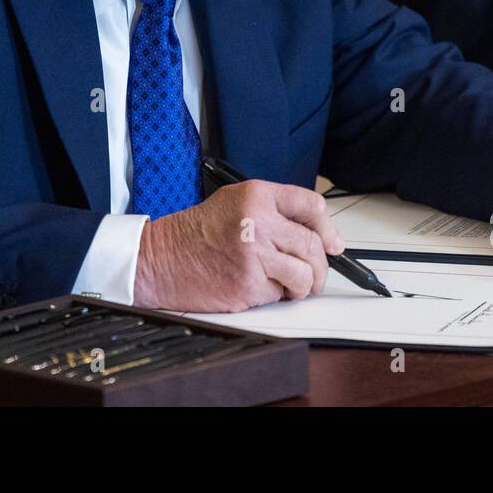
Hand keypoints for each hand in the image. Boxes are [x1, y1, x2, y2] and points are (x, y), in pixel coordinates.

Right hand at [132, 180, 344, 311]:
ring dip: (304, 286)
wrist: (160, 259)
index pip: (311, 206)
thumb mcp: (234, 202)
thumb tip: (320, 234)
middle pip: (313, 245)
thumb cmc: (196, 233)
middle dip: (320, 266)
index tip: (333, 243)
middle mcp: (257, 221)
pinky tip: (256, 287)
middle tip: (314, 274)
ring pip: (305, 274)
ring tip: (290, 286)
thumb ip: (275, 211)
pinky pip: (280, 294)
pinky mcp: (248, 285)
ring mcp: (254, 254)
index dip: (327, 228)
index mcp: (256, 195)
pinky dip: (275, 296)